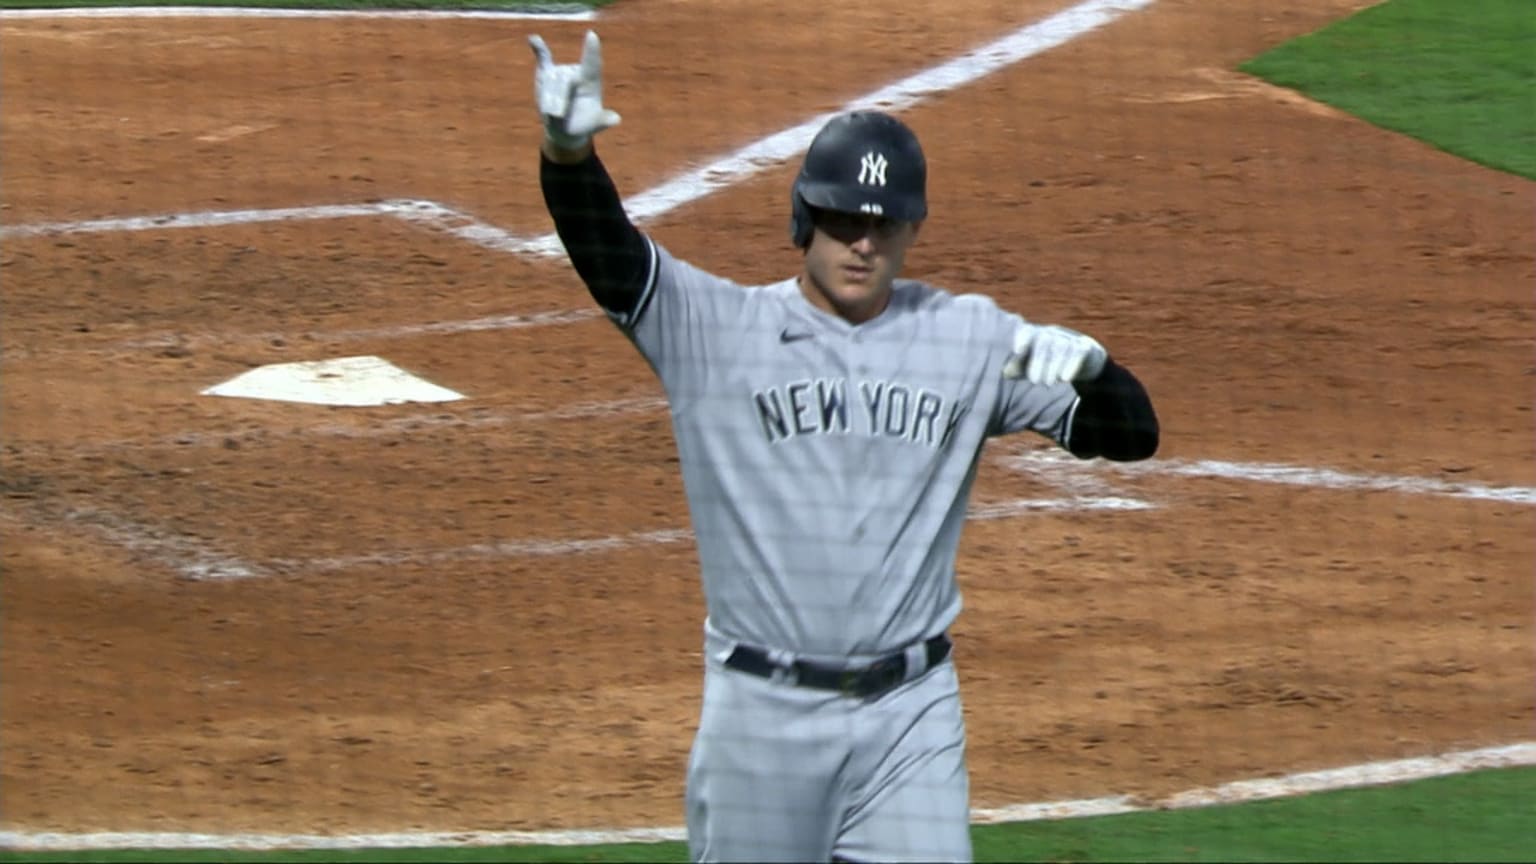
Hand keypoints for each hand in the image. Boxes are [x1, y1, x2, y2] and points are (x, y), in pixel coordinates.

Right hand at [528, 30, 621, 150]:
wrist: (565, 128)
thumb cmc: (583, 124)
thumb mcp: (594, 125)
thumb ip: (602, 120)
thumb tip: (616, 119)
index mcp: (592, 81)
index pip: (593, 64)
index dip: (592, 50)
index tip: (592, 36)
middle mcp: (577, 72)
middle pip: (566, 81)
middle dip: (561, 100)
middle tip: (559, 115)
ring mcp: (561, 71)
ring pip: (551, 82)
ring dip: (549, 100)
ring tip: (554, 112)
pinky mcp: (546, 73)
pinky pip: (543, 58)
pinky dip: (538, 48)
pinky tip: (533, 38)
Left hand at [1002, 323, 1107, 384]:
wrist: (1083, 359)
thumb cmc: (1049, 362)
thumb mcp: (1032, 365)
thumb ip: (1018, 368)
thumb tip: (1005, 373)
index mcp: (1036, 335)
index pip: (1028, 331)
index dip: (1022, 338)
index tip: (1017, 350)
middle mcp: (1052, 333)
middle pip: (1044, 341)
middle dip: (1038, 362)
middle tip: (1036, 382)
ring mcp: (1069, 338)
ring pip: (1061, 346)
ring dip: (1053, 367)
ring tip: (1049, 383)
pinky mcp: (1084, 346)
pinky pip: (1078, 352)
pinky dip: (1071, 365)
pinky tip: (1065, 379)